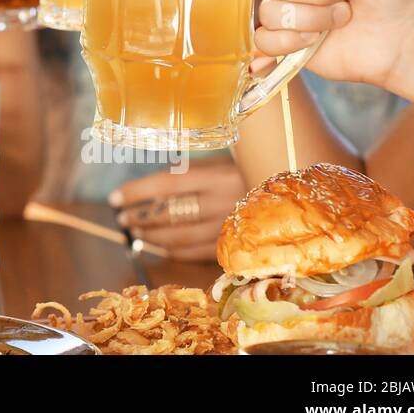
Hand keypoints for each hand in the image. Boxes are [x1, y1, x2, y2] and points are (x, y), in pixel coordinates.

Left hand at [109, 158, 245, 260]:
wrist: (299, 199)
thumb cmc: (253, 169)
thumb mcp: (226, 160)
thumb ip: (194, 171)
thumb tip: (154, 185)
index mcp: (219, 175)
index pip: (167, 185)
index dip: (137, 192)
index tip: (114, 197)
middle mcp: (225, 203)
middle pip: (171, 214)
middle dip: (141, 217)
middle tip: (122, 217)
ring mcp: (232, 228)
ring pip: (182, 237)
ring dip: (153, 236)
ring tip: (136, 232)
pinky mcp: (238, 248)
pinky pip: (199, 252)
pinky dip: (175, 250)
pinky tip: (161, 246)